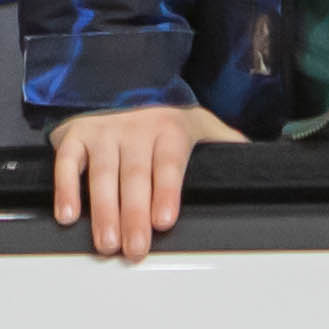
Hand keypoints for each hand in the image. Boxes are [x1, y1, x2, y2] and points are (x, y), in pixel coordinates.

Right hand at [47, 96, 238, 263]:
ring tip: (106, 242)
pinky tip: (68, 214)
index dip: (166, 191)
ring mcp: (104, 132)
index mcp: (169, 129)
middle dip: (133, 214)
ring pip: (101, 173)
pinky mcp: (77, 137)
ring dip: (103, 209)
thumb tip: (263, 164)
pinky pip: (67, 162)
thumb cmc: (166, 118)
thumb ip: (228, 145)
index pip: (168, 162)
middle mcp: (135, 129)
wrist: (124, 81)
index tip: (164, 220)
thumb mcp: (203, 125)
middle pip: (135, 175)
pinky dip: (65, 187)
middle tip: (134, 247)